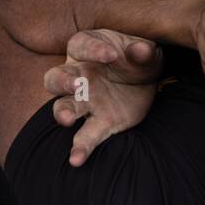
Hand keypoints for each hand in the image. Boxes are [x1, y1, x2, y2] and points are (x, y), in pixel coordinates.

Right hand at [43, 29, 162, 165]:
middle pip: (56, 78)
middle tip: (74, 86)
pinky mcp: (100, 122)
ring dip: (62, 113)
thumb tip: (141, 50)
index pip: (82, 45)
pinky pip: (86, 135)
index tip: (111, 54)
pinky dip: (81, 147)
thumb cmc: (139, 56)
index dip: (94, 49)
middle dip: (62, 82)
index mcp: (87, 47)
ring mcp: (85, 101)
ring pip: (62, 106)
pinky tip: (77, 159)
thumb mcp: (147, 50)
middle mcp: (78, 75)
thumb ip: (142, 50)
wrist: (148, 78)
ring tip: (66, 121)